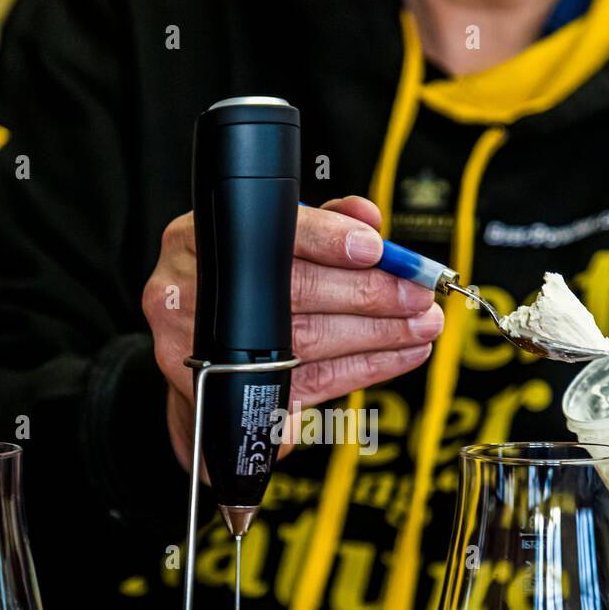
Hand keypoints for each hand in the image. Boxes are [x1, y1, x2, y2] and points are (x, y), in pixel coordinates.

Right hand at [142, 196, 441, 470]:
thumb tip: (366, 216)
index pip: (267, 234)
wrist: (198, 363)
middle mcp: (188, 291)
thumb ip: (315, 225)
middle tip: (417, 296)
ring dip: (375, 334)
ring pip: (304, 340)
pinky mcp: (232, 394)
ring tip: (420, 325)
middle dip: (366, 293)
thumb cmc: (237, 293)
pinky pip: (308, 381)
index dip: (325, 239)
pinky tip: (398, 354)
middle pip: (292, 292)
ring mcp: (204, 347)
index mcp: (196, 239)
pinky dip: (360, 367)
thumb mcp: (263, 247)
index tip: (373, 248)